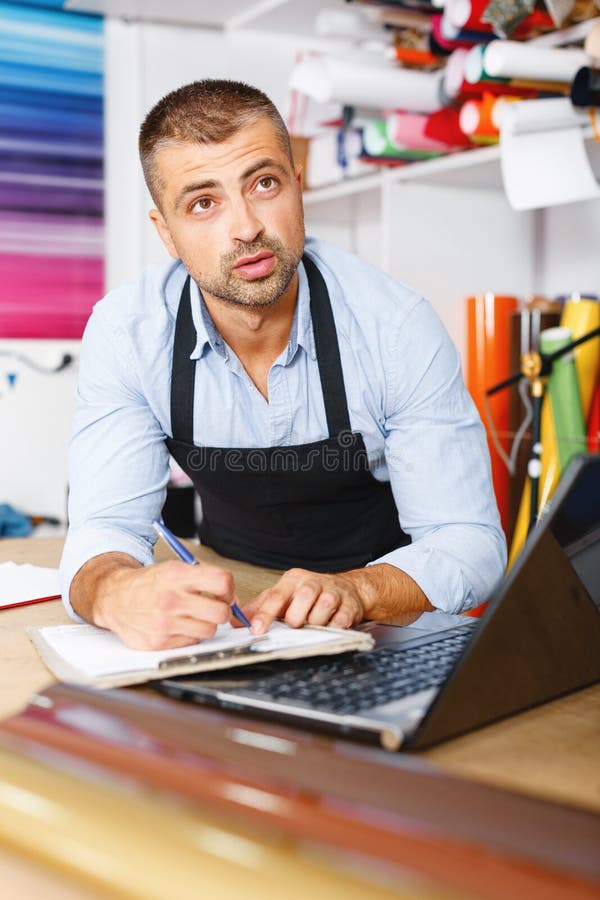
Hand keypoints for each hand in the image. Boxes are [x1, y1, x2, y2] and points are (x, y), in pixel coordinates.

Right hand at [74, 555, 236, 649]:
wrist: (115, 598)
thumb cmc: (149, 583)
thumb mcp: (174, 568)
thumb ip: (203, 578)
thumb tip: (232, 597)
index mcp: (177, 575)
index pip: (222, 582)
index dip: (229, 589)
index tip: (225, 593)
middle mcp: (171, 599)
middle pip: (220, 612)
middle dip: (222, 610)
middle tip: (214, 608)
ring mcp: (164, 623)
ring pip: (209, 630)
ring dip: (205, 624)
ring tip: (192, 615)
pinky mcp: (158, 642)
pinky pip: (191, 642)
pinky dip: (189, 634)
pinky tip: (177, 625)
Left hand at [243, 568, 366, 634]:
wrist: (344, 588)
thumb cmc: (307, 595)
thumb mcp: (282, 595)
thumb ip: (259, 607)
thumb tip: (235, 620)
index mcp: (292, 580)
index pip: (276, 596)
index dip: (265, 614)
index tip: (256, 630)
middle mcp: (312, 583)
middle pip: (302, 600)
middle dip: (297, 618)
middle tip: (296, 625)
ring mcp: (333, 592)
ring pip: (323, 609)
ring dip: (316, 623)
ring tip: (313, 625)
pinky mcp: (350, 604)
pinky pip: (341, 619)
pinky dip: (334, 626)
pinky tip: (330, 626)